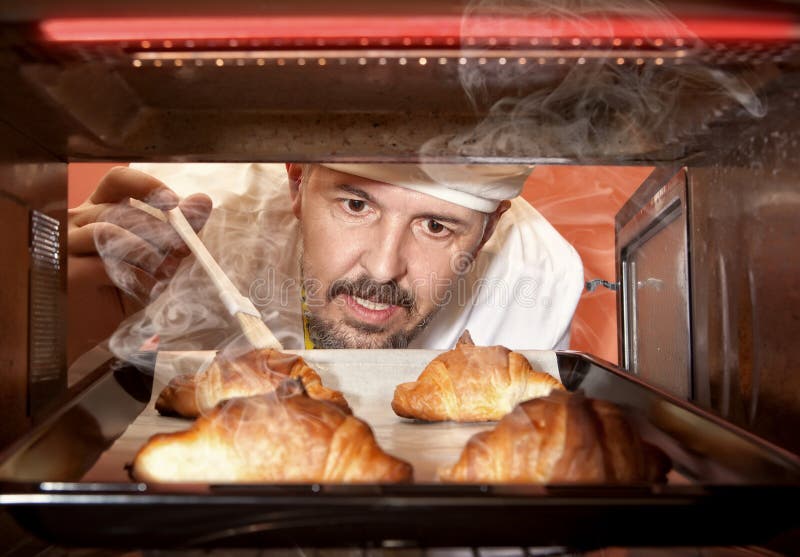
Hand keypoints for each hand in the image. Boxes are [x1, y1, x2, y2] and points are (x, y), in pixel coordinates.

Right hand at [68, 166, 211, 313]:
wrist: (92, 336)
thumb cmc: (123, 293)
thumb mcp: (156, 261)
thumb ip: (178, 232)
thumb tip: (203, 200)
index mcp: (99, 211)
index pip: (118, 180)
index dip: (147, 185)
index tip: (175, 203)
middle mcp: (78, 222)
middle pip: (120, 211)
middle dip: (159, 229)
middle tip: (184, 250)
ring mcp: (66, 246)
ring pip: (110, 231)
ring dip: (148, 251)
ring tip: (167, 272)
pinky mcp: (65, 272)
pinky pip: (102, 264)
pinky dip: (134, 276)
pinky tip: (146, 290)